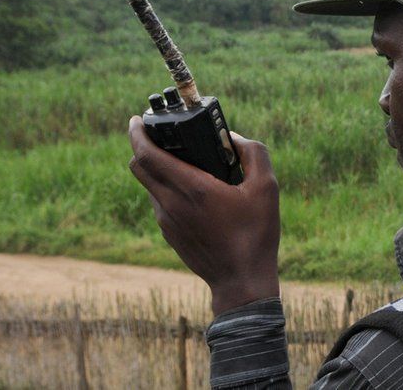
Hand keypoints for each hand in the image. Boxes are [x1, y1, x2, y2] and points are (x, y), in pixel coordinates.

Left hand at [128, 116, 280, 314]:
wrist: (241, 282)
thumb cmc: (256, 234)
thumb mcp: (267, 188)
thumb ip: (254, 153)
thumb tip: (234, 137)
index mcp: (192, 188)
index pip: (147, 155)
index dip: (136, 134)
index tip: (135, 120)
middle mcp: (171, 204)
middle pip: (139, 167)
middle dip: (141, 146)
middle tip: (157, 134)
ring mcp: (167, 221)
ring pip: (149, 186)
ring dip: (157, 169)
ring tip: (184, 162)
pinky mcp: (170, 235)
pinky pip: (160, 203)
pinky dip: (167, 188)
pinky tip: (193, 191)